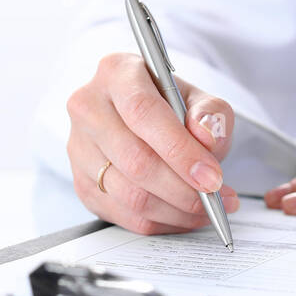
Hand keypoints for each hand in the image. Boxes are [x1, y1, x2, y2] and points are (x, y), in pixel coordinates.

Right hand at [66, 53, 240, 233]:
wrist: (145, 118)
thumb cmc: (172, 106)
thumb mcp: (200, 99)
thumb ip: (212, 114)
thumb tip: (206, 138)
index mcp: (116, 72)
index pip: (143, 113)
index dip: (180, 150)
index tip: (212, 177)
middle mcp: (88, 108)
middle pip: (135, 160)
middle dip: (183, 188)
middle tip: (217, 198)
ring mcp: (78, 148)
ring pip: (129, 194)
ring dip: (176, 210)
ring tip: (209, 208)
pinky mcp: (81, 183)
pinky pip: (123, 215)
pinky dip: (161, 222)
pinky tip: (185, 215)